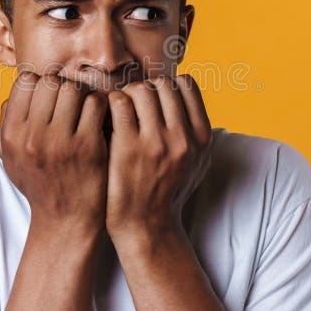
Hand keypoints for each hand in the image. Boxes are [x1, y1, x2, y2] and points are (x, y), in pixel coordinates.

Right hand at [0, 71, 109, 236]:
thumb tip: (18, 92)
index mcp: (12, 135)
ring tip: (85, 109)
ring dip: (82, 94)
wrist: (65, 220)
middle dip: (63, 87)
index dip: (41, 83)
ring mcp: (60, 141)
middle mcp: (32, 137)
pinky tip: (99, 118)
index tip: (50, 97)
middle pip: (50, 81)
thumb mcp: (10, 158)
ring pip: (73, 89)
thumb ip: (8, 123)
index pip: (25, 81)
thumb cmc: (40, 183)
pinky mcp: (88, 146)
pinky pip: (95, 104)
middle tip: (72, 101)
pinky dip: (100, 106)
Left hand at [105, 74, 212, 241]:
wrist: (146, 227)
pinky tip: (108, 119)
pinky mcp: (128, 148)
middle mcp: (183, 138)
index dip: (168, 86)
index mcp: (202, 138)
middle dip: (145, 88)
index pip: (188, 84)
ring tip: (120, 111)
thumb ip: (195, 130)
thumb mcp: (196, 162)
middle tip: (133, 105)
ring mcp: (156, 142)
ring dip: (127, 95)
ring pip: (140, 89)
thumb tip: (185, 93)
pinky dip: (110, 104)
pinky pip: (119, 103)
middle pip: (163, 84)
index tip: (156, 100)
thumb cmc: (168, 191)